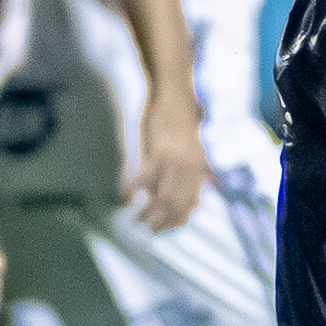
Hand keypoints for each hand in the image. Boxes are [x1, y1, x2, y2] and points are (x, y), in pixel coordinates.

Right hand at [128, 89, 207, 232]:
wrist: (176, 94)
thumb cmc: (178, 121)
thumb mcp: (188, 147)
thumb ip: (186, 169)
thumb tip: (177, 190)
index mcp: (197, 167)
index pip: (191, 204)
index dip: (178, 221)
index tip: (165, 231)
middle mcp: (189, 167)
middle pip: (177, 205)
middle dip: (162, 222)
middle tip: (147, 231)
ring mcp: (175, 160)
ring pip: (162, 197)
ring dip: (148, 212)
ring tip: (136, 221)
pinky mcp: (159, 151)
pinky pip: (146, 178)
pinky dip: (136, 190)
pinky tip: (127, 196)